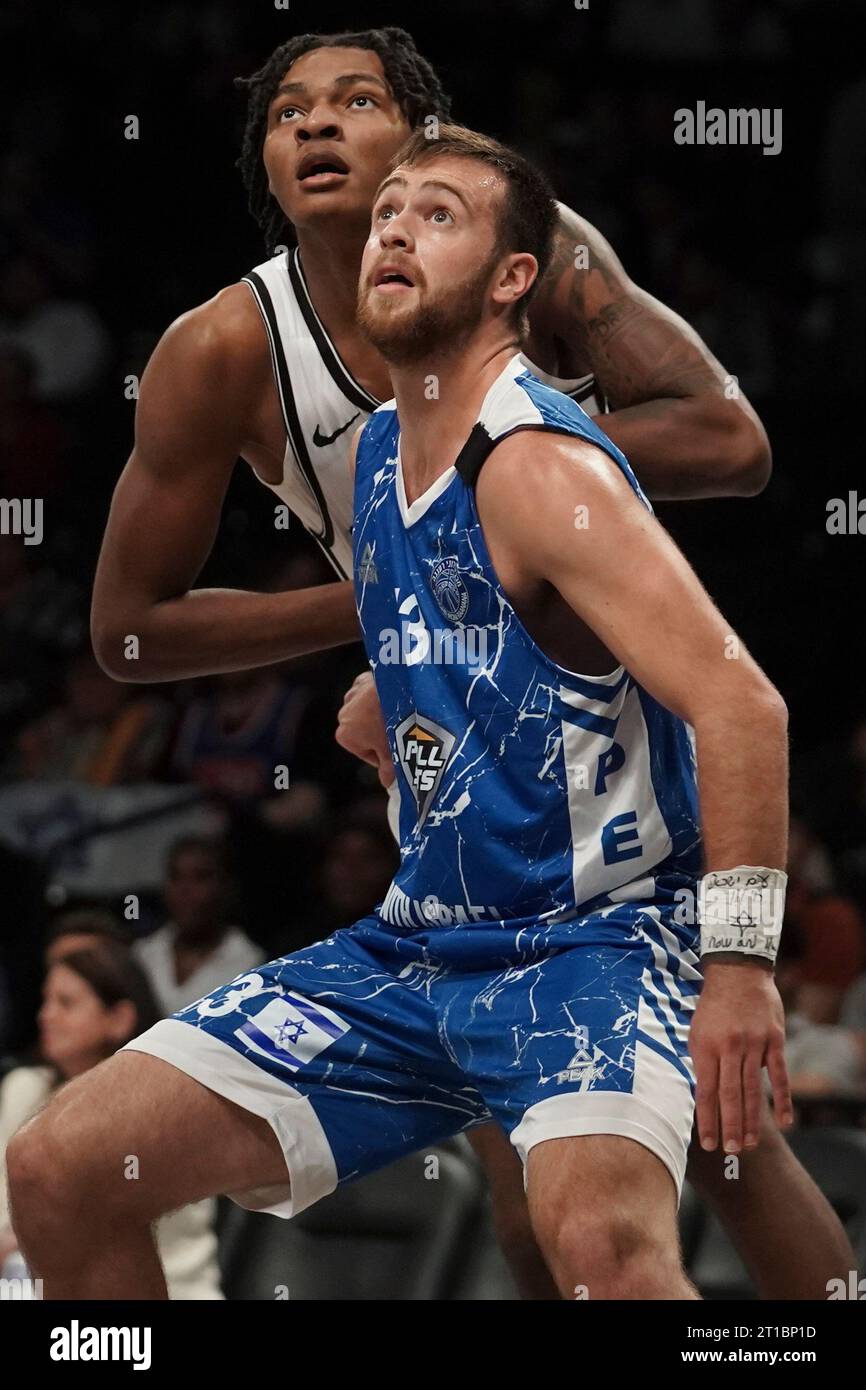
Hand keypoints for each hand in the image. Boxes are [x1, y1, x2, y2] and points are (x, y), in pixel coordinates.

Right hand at [335, 672, 394, 788]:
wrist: (404, 692)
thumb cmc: (396, 726)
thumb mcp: (394, 755)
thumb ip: (389, 772)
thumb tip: (388, 784)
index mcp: (345, 735)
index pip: (367, 753)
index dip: (384, 756)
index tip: (397, 753)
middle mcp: (343, 714)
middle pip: (366, 732)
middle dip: (381, 735)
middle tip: (405, 736)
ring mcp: (352, 694)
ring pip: (369, 711)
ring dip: (382, 714)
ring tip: (404, 718)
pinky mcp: (364, 678)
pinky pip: (373, 693)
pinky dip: (383, 697)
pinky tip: (398, 700)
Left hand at [690, 958, 791, 1153]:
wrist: (737, 973)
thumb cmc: (712, 1007)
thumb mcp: (696, 1031)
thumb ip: (700, 1062)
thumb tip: (701, 1096)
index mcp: (706, 1047)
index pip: (706, 1091)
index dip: (707, 1120)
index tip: (708, 1144)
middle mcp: (729, 1047)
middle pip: (730, 1095)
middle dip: (730, 1126)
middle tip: (731, 1152)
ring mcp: (753, 1044)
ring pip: (753, 1089)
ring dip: (752, 1120)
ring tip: (750, 1144)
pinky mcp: (774, 1041)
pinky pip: (779, 1075)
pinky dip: (782, 1100)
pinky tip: (785, 1123)